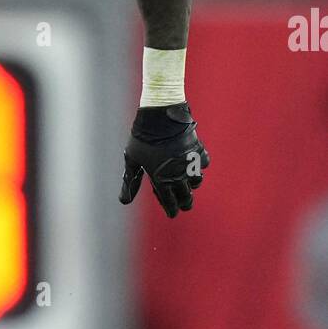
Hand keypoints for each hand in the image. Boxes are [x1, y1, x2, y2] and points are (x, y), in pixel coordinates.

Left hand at [119, 103, 209, 217]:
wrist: (161, 115)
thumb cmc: (142, 138)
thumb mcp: (132, 160)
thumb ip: (130, 182)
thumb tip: (124, 201)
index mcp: (161, 180)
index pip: (169, 202)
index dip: (171, 210)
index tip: (173, 214)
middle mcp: (178, 175)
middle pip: (186, 197)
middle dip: (185, 203)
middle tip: (184, 205)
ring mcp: (190, 163)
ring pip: (197, 181)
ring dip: (192, 185)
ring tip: (189, 185)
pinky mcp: (199, 150)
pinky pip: (204, 164)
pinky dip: (200, 166)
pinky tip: (195, 165)